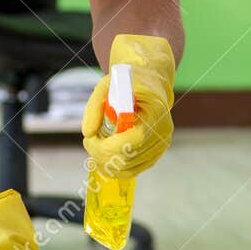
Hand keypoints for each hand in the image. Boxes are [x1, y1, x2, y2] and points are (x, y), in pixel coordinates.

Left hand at [82, 33, 175, 178]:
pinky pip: (134, 169)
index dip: (106, 147)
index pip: (131, 141)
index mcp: (155, 113)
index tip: (89, 139)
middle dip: (101, 154)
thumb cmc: (129, 80)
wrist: (150, 81)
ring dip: (107, 162)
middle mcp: (162, 132)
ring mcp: (161, 145)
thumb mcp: (107, 84)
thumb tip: (88, 133)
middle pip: (128, 158)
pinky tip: (104, 156)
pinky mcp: (156, 153)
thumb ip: (95, 107)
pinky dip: (116, 167)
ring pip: (129, 168)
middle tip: (89, 141)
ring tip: (95, 146)